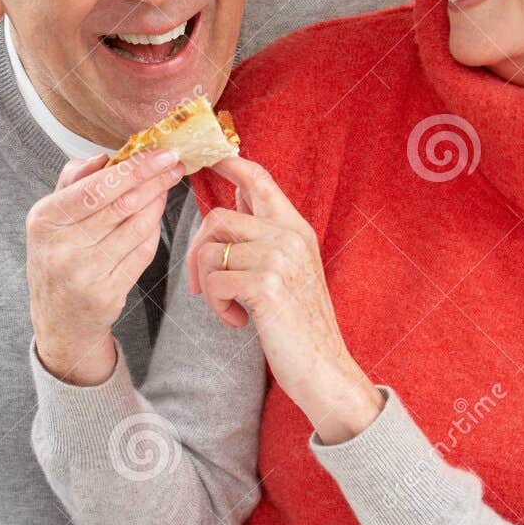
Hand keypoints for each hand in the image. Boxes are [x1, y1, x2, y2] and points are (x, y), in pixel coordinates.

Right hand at [26, 148, 182, 384]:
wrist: (59, 318)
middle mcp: (62, 247)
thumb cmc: (57, 256)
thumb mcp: (51, 218)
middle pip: (121, 204)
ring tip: (167, 186)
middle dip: (154, 180)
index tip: (161, 153)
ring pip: (137, 228)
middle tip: (175, 164)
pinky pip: (142, 254)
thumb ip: (74, 182)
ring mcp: (85, 273)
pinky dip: (153, 231)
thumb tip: (103, 156)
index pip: (96, 187)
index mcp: (45, 220)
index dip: (134, 168)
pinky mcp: (108, 294)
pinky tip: (156, 217)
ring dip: (158, 203)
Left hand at [187, 155, 383, 443]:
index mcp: (296, 228)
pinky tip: (240, 321)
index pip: (258, 178)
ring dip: (209, 286)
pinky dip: (217, 305)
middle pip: (218, 216)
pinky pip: (214, 280)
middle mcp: (290, 235)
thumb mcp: (288, 272)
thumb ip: (264, 238)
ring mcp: (280, 259)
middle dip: (198, 251)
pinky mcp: (266, 285)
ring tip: (232, 309)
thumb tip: (232, 204)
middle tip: (203, 285)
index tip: (204, 154)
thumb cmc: (301, 326)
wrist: (326, 370)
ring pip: (211, 250)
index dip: (227, 161)